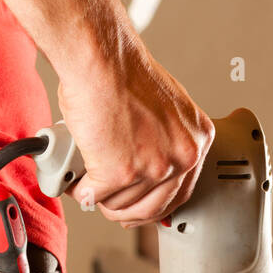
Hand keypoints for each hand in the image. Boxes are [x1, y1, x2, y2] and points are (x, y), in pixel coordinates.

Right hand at [58, 36, 213, 227]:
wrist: (101, 62)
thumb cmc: (122, 74)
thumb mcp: (162, 112)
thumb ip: (160, 143)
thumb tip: (144, 170)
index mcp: (197, 139)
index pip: (181, 192)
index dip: (155, 204)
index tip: (139, 207)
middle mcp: (183, 155)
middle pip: (153, 208)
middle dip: (125, 210)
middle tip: (107, 201)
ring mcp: (154, 167)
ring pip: (120, 204)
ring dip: (99, 195)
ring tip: (86, 176)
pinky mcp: (121, 173)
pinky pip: (94, 196)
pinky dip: (79, 188)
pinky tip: (75, 175)